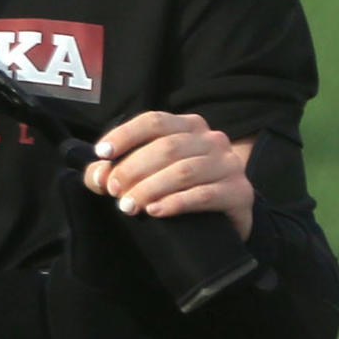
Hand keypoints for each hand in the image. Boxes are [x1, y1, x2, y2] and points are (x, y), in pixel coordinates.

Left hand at [84, 112, 252, 235]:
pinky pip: (204, 195)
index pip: (153, 121)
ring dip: (149, 189)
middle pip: (166, 147)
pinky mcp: (240, 192)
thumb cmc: (180, 189)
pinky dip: (175, 203)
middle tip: (113, 191)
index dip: (125, 135)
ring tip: (128, 206)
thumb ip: (117, 171)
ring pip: (183, 171)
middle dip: (132, 169)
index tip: (101, 154)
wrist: (226, 216)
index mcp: (188, 126)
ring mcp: (229, 164)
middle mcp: (211, 140)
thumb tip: (98, 176)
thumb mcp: (149, 173)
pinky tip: (155, 211)